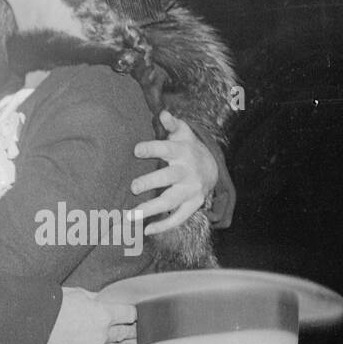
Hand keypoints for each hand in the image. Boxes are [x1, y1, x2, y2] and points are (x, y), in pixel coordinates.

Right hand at [41, 287, 136, 343]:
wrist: (30, 322)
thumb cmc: (53, 304)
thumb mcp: (78, 293)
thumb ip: (95, 298)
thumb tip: (104, 299)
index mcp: (104, 315)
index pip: (128, 314)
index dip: (134, 312)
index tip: (138, 312)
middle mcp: (101, 334)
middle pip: (124, 332)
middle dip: (134, 330)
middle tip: (142, 329)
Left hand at [129, 110, 218, 234]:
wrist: (213, 168)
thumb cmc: (189, 148)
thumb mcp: (184, 133)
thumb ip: (173, 124)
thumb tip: (163, 113)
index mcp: (182, 152)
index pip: (167, 149)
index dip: (152, 148)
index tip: (136, 150)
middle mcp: (187, 172)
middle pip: (169, 177)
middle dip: (151, 182)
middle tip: (133, 187)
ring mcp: (190, 191)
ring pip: (170, 202)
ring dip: (150, 210)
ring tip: (130, 216)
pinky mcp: (192, 205)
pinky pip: (178, 218)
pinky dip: (163, 226)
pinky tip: (146, 230)